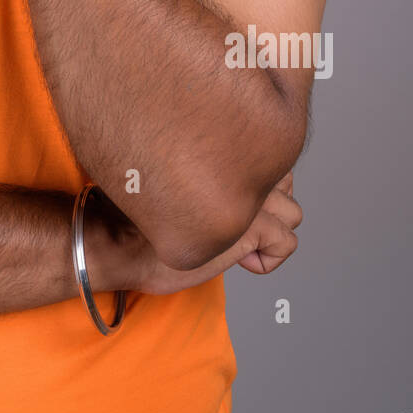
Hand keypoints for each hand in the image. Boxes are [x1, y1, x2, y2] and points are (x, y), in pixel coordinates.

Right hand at [85, 173, 301, 296]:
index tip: (225, 204)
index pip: (264, 155)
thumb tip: (224, 183)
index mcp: (216, 149)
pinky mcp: (252, 225)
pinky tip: (243, 263)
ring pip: (293, 213)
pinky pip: (286, 243)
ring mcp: (248, 195)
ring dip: (272, 232)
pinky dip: (269, 259)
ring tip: (242, 245)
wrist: (119, 240)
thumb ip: (203, 175)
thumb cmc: (134, 217)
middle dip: (269, 207)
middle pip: (286, 182)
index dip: (250, 185)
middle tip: (239, 226)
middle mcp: (237, 165)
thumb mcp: (173, 186)